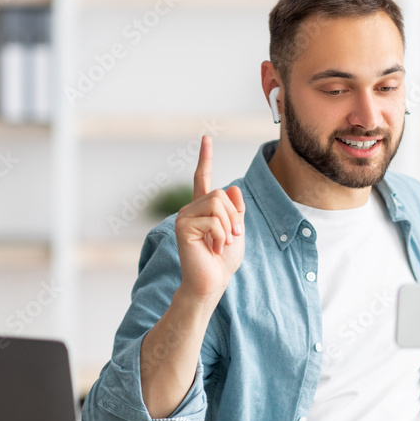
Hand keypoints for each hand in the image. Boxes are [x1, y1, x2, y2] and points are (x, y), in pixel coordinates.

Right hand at [174, 136, 246, 304]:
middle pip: (221, 194)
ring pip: (218, 205)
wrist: (213, 282)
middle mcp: (190, 209)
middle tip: (231, 238)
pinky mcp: (182, 227)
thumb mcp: (237, 230)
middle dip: (234, 217)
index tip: (206, 137)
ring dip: (229, 227)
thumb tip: (231, 186)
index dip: (205, 157)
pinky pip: (213, 221)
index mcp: (203, 208)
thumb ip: (236, 209)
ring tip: (222, 244)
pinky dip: (221, 236)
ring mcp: (184, 217)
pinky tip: (214, 249)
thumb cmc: (224, 260)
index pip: (202, 178)